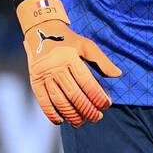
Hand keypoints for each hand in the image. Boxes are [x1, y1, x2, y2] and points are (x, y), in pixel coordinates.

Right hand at [16, 0, 121, 126]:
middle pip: (74, 94)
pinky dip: (51, 113)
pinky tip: (61, 120)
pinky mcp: (35, 81)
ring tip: (81, 122)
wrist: (41, 30)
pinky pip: (43, 101)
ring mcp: (44, 75)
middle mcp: (56, 67)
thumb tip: (117, 74)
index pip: (87, 82)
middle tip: (97, 117)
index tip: (106, 105)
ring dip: (72, 114)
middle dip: (87, 109)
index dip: (98, 96)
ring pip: (59, 100)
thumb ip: (102, 60)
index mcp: (70, 57)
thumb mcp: (86, 45)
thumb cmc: (68, 40)